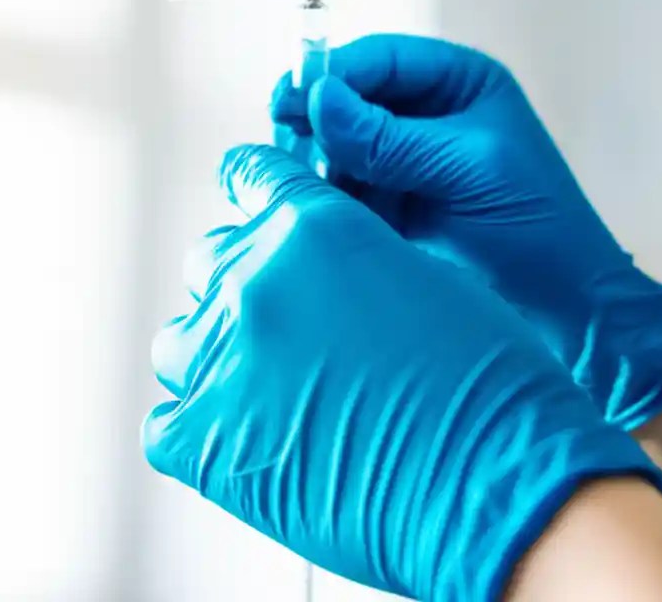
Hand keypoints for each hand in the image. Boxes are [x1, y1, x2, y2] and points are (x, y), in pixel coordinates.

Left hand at [143, 144, 661, 599]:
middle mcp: (256, 279)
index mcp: (315, 226)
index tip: (244, 202)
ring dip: (215, 358)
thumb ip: (354, 257)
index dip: (252, 193)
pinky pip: (166, 423)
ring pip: (181, 339)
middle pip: (210, 260)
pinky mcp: (201, 439)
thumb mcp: (425, 281)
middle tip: (285, 334)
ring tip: (267, 396)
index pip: (252, 178)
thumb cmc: (489, 391)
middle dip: (243, 289)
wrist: (496, 483)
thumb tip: (323, 271)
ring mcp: (222, 357)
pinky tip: (247, 444)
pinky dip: (197, 433)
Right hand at [270, 34, 661, 429]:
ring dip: (315, 164)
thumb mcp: (466, 171)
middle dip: (316, 121)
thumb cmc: (539, 231)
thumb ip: (390, 137)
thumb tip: (319, 99)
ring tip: (296, 184)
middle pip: (349, 101)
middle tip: (284, 144)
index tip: (291, 100)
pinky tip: (310, 211)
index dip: (333, 75)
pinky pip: (342, 193)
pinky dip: (324, 200)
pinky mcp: (389, 212)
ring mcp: (405, 166)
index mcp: (459, 86)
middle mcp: (427, 117)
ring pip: (337, 148)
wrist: (565, 316)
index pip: (380, 61)